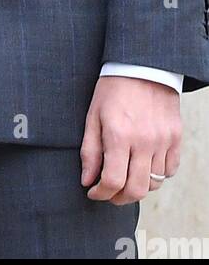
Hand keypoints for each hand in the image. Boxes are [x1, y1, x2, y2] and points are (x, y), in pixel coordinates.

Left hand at [80, 75, 181, 202]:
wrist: (143, 66)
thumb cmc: (113, 89)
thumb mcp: (93, 115)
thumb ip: (90, 151)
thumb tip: (87, 180)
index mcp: (119, 135)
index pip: (112, 181)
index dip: (100, 194)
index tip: (93, 192)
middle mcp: (144, 141)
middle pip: (135, 190)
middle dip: (118, 198)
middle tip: (108, 194)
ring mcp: (163, 141)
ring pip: (153, 183)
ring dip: (137, 187)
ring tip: (124, 179)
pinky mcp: (176, 138)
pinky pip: (169, 170)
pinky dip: (157, 175)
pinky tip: (143, 166)